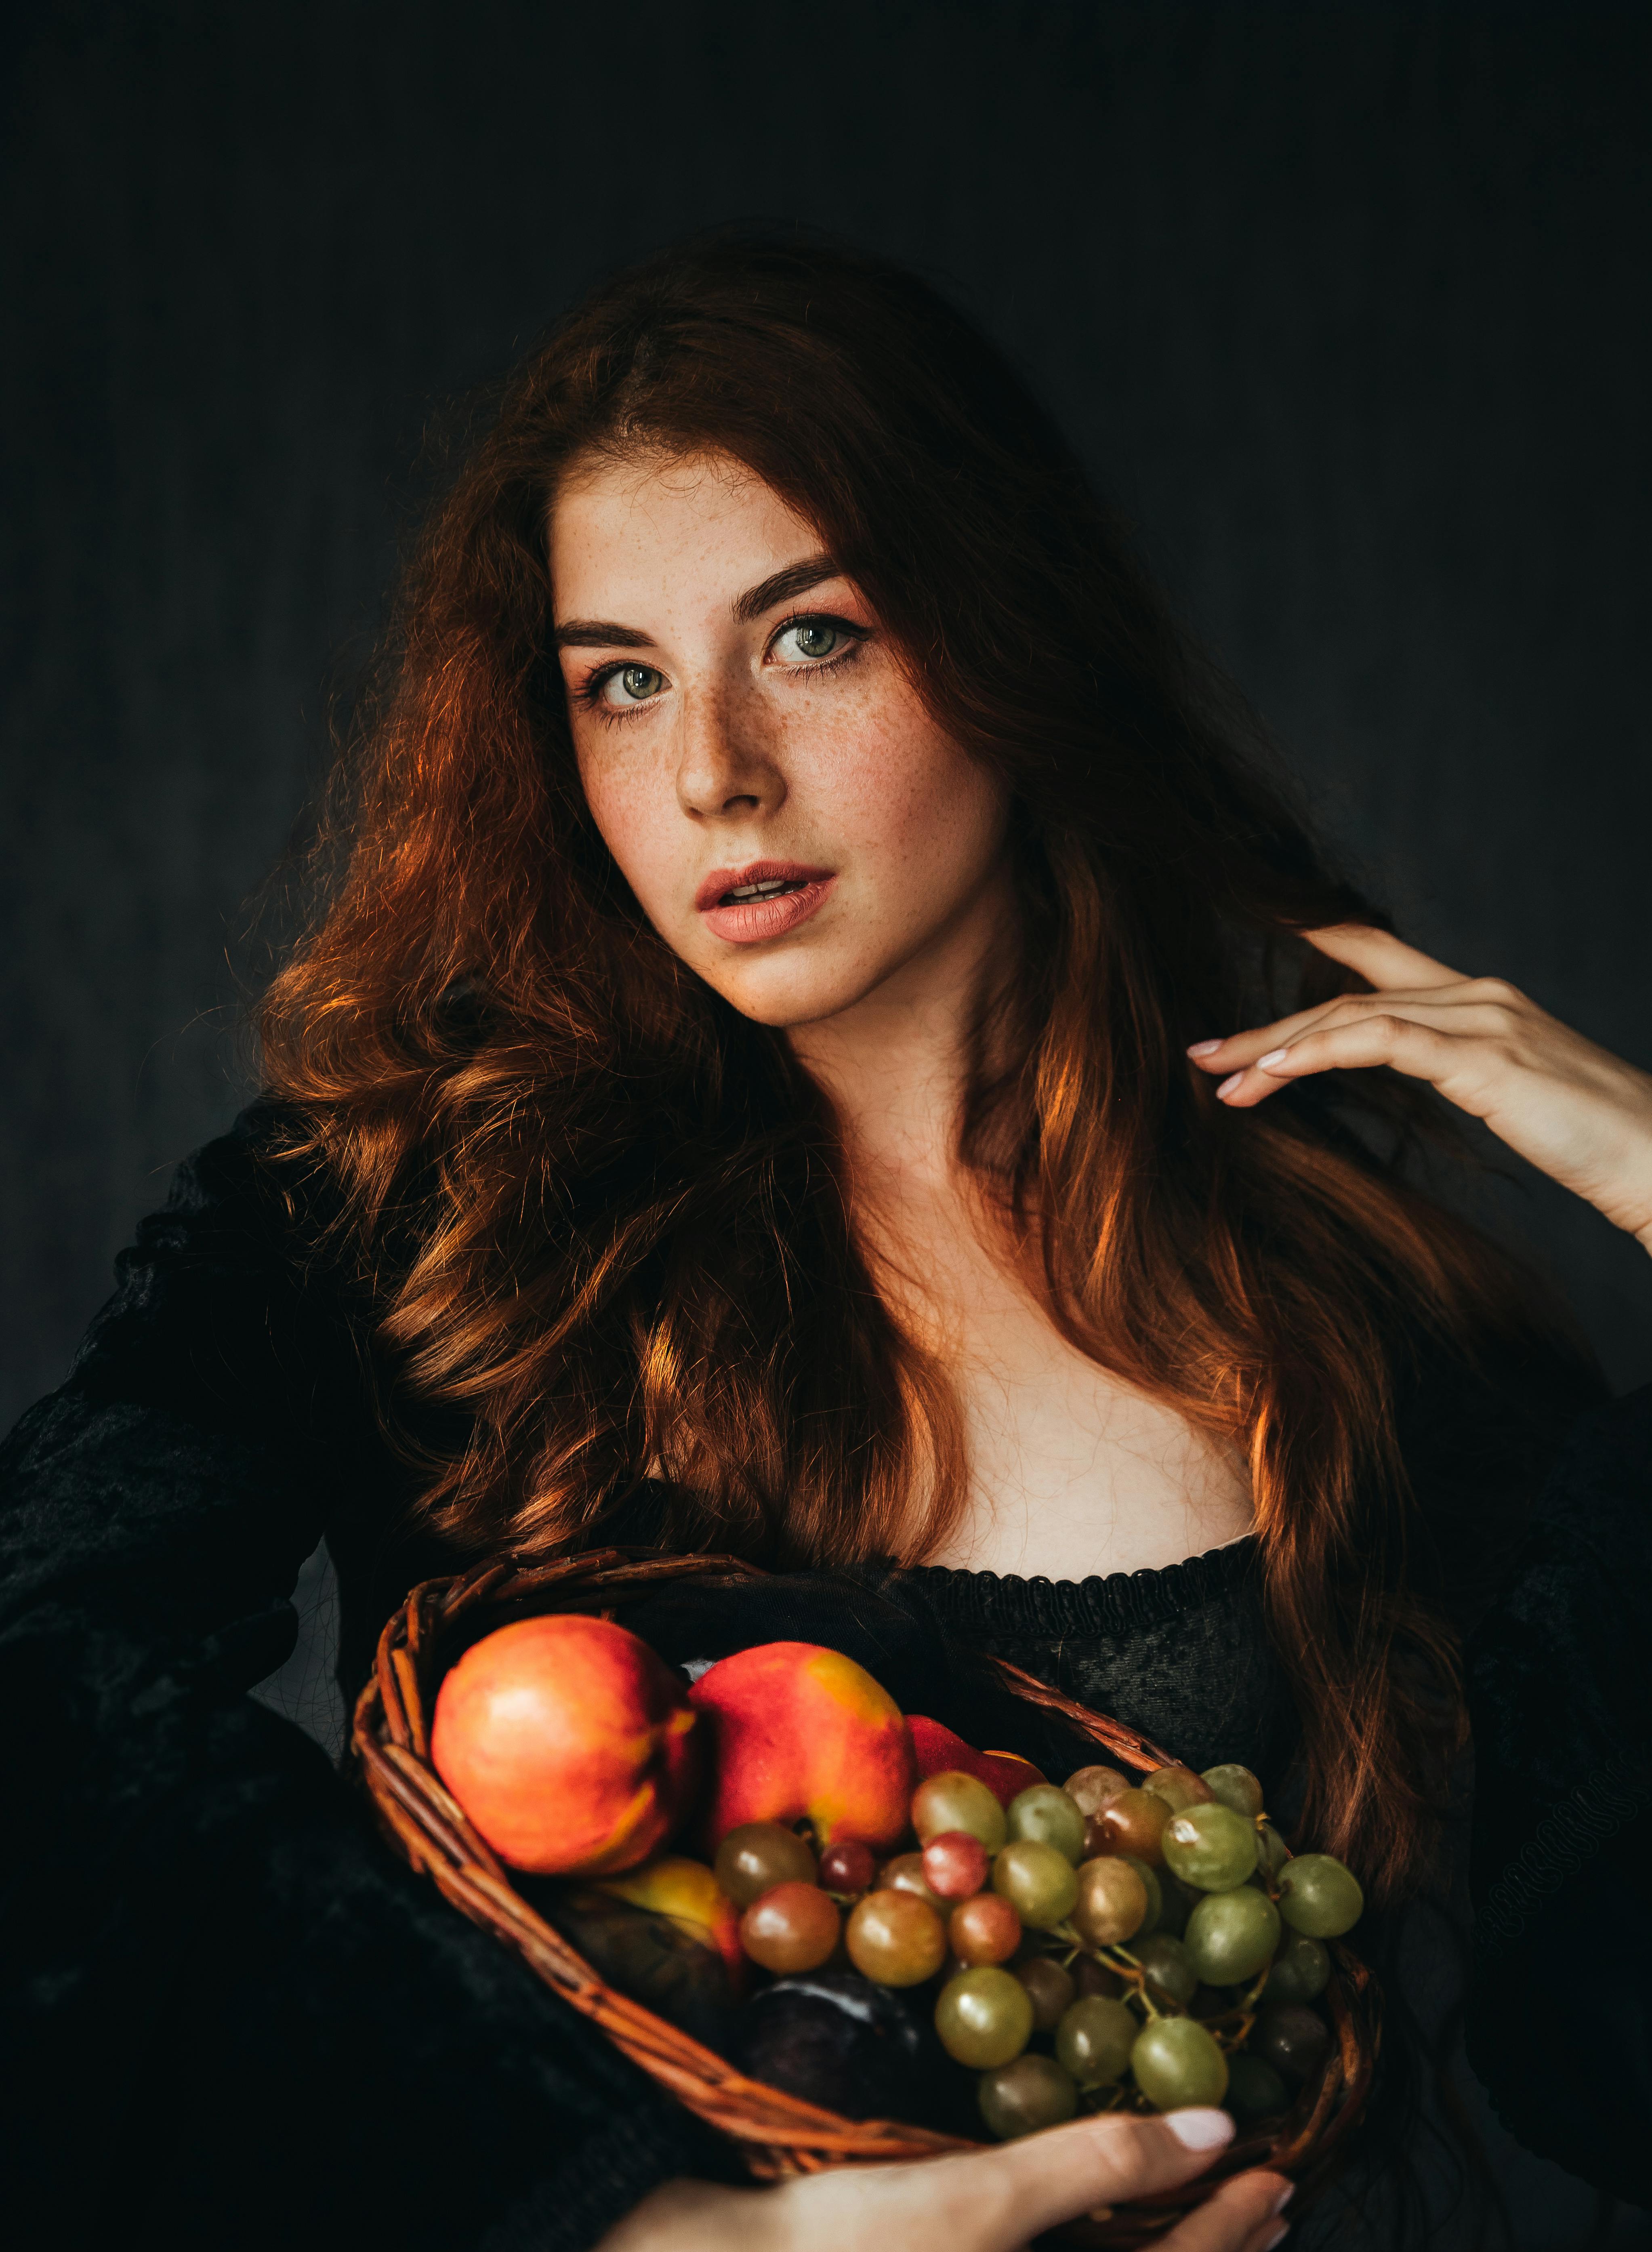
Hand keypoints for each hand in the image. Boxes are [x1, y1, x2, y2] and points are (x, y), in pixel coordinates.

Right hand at [594, 2108, 1290, 2251]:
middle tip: (1269, 2194)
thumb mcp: (985, 2201)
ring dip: (1168, 2247)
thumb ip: (1100, 2162)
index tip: (1276, 2172)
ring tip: (1211, 2200)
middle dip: (1216, 2246)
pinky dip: (1104, 2242)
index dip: (1232, 2227)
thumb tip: (1212, 2130)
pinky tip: (1108, 2211)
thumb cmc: (855, 2245)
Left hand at [1189, 925, 1651, 1254]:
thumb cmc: (1595, 1142)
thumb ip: (1458, 1074)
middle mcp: (1480, 996)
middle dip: (1268, 1025)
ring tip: (1218, 1076)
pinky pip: (1380, 1043)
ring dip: (1275, 1047)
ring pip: (1351, 1016)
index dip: (1317, 940)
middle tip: (1204, 1052)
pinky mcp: (1485, 1059)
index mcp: (1483, 1001)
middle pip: (1348, 994)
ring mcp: (1484, 1021)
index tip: (1253, 945)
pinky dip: (1318, 1054)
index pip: (1383, 955)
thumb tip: (1409, 1078)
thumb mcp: (1512, 1098)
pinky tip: (1271, 1074)